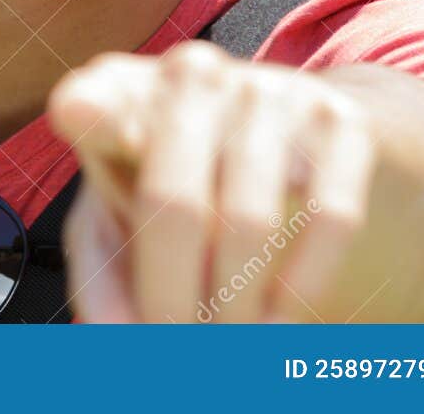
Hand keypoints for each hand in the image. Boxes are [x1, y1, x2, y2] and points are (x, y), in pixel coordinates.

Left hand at [48, 41, 373, 323]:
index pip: (94, 96)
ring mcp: (270, 90)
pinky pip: (327, 219)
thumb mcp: (120, 225)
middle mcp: (191, 75)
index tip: (81, 120)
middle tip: (175, 349)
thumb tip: (121, 338)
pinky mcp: (341, 119)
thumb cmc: (177, 192)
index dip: (90, 111)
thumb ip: (101, 278)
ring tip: (227, 343)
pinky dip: (300, 289)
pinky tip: (278, 319)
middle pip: (172, 201)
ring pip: (249, 222)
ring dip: (236, 309)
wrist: (293, 146)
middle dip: (170, 300)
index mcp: (119, 95)